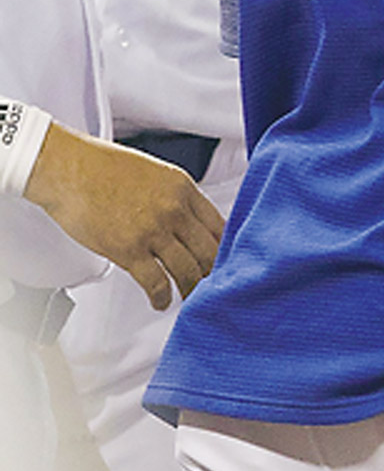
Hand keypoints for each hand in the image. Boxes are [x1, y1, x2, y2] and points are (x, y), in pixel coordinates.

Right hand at [23, 124, 225, 308]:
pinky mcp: (128, 250)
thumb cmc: (105, 168)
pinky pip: (156, 282)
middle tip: (211, 283)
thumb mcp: (157, 174)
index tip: (226, 260)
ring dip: (191, 289)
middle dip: (212, 272)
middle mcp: (175, 210)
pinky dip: (162, 297)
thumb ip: (177, 197)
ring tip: (189, 296)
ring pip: (187, 270)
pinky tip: (161, 301)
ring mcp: (153, 231)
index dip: (227, 247)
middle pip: (209, 251)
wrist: (69, 169)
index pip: (220, 225)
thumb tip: (191, 222)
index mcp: (184, 188)